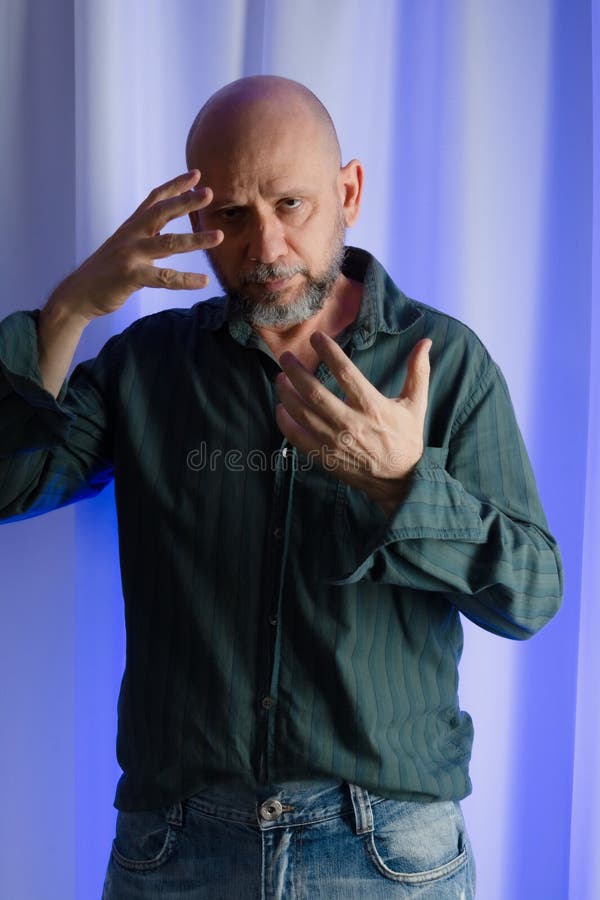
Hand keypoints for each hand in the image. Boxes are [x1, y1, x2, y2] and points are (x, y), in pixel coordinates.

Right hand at [46, 170, 222, 321]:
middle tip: (209, 193)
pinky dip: (186, 280)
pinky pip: (165, 277)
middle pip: (161, 212)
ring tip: (219, 236)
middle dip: (186, 201)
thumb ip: (149, 241)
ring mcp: (131, 255)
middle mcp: (131, 235)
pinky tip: (203, 281)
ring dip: (196, 240)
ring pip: (168, 244)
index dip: (175, 186)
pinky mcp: (131, 276)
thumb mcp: (126, 249)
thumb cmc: (106, 272)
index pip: (155, 199)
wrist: (78, 294)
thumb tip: (172, 239)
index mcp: (131, 227)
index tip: (196, 174)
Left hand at [274, 332, 430, 515]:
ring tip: (279, 377)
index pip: (345, 373)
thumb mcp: (415, 404)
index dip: (329, 352)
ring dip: (286, 393)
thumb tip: (426, 342)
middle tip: (286, 356)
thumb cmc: (406, 438)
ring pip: (302, 413)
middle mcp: (351, 423)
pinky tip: (280, 407)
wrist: (399, 480)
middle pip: (315, 392)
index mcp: (372, 406)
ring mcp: (335, 442)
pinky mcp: (325, 457)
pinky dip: (285, 422)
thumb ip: (418, 372)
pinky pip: (298, 438)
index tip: (316, 338)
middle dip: (296, 371)